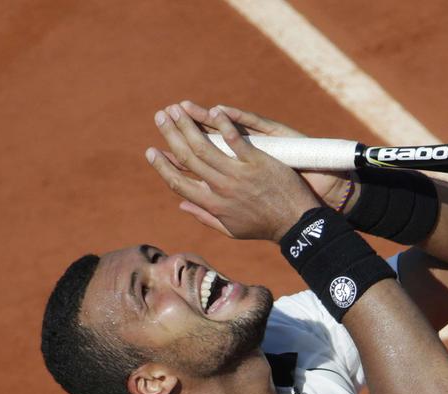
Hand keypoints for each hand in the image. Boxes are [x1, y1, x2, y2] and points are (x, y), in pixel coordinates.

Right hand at [146, 101, 320, 240]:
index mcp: (213, 204)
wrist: (297, 225)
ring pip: (205, 146)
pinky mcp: (258, 162)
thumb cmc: (264, 227)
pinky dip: (222, 125)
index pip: (179, 183)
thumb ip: (205, 216)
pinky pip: (235, 140)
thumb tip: (181, 204)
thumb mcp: (231, 230)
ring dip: (188, 125)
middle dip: (171, 135)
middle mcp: (222, 188)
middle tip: (160, 117)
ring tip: (176, 109)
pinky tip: (211, 110)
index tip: (151, 151)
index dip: (162, 166)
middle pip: (188, 158)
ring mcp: (239, 174)